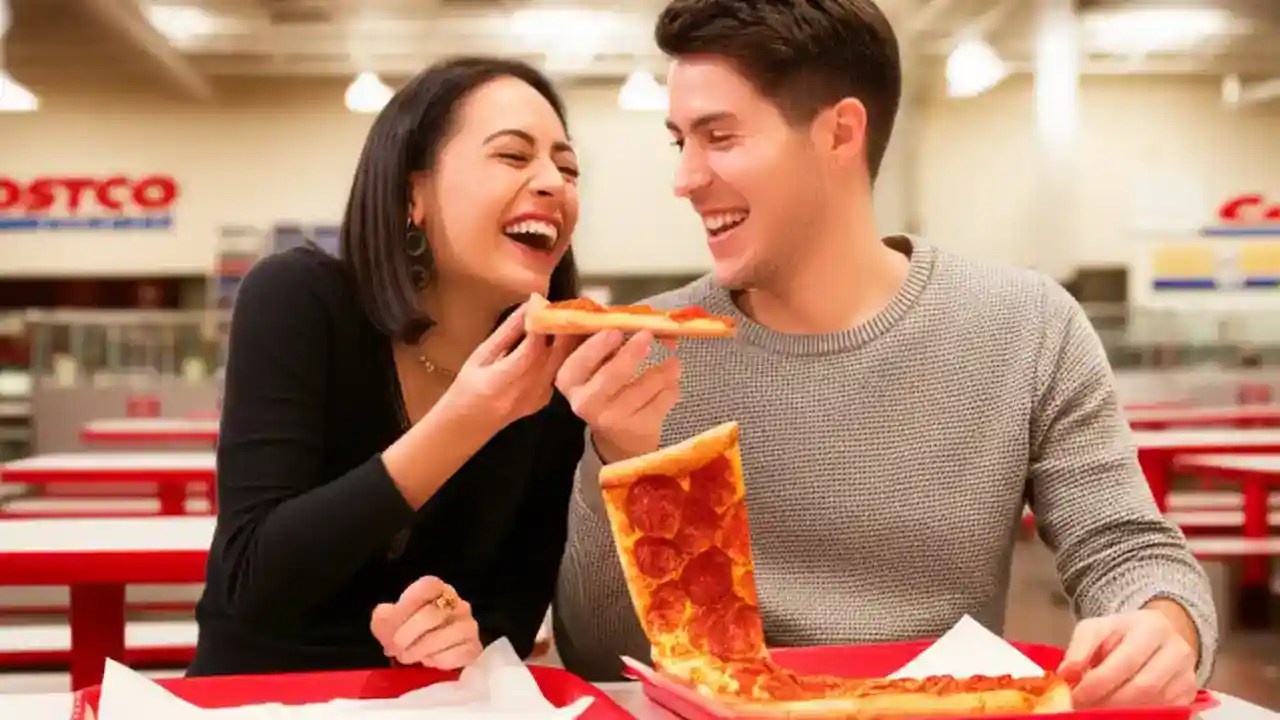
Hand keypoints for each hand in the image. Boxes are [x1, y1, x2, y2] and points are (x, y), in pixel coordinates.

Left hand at [371, 576, 481, 668]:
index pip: (428, 586)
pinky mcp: (474, 648)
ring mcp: (469, 626)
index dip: (406, 606)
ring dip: (420, 650)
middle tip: (395, 648)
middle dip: (407, 635)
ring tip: (407, 657)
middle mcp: (457, 604)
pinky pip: (457, 653)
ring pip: (446, 635)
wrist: (426, 656)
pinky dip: (438, 660)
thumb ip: (383, 616)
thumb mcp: (387, 623)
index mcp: (437, 590)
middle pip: (432, 614)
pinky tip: (429, 661)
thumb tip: (386, 614)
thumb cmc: (406, 632)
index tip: (392, 624)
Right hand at [441, 302, 577, 434]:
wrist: (468, 425)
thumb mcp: (481, 356)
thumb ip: (507, 332)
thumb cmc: (467, 388)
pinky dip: (563, 353)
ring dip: (567, 339)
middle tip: (566, 305)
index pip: (533, 349)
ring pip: (563, 363)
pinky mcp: (546, 398)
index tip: (544, 302)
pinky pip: (559, 371)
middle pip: (557, 355)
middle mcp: (527, 391)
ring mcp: (540, 397)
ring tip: (567, 317)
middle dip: (564, 328)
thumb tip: (529, 306)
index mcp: (504, 381)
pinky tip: (562, 338)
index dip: (542, 324)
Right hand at [555, 329, 679, 462]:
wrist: (619, 437)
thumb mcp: (594, 367)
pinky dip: (672, 386)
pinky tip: (670, 382)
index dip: (598, 346)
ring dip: (665, 368)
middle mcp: (587, 402)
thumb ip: (604, 341)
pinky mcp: (641, 427)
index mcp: (570, 381)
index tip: (616, 331)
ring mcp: (615, 418)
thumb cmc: (605, 389)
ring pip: (647, 385)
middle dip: (633, 352)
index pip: (579, 362)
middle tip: (648, 335)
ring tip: (673, 361)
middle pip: (613, 375)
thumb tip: (626, 317)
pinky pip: (665, 398)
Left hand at [1059, 606, 1197, 708]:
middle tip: (1085, 708)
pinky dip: (1139, 714)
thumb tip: (1066, 674)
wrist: (1155, 634)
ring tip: (1098, 709)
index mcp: (1151, 628)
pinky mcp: (1189, 694)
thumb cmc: (1121, 633)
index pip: (1124, 663)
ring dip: (1122, 711)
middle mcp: (1176, 651)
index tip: (1074, 696)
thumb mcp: (1096, 629)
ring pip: (1155, 704)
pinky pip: (1165, 712)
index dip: (1097, 684)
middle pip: (1143, 687)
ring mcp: (1187, 675)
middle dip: (1109, 703)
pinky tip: (1118, 711)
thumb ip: (1079, 648)